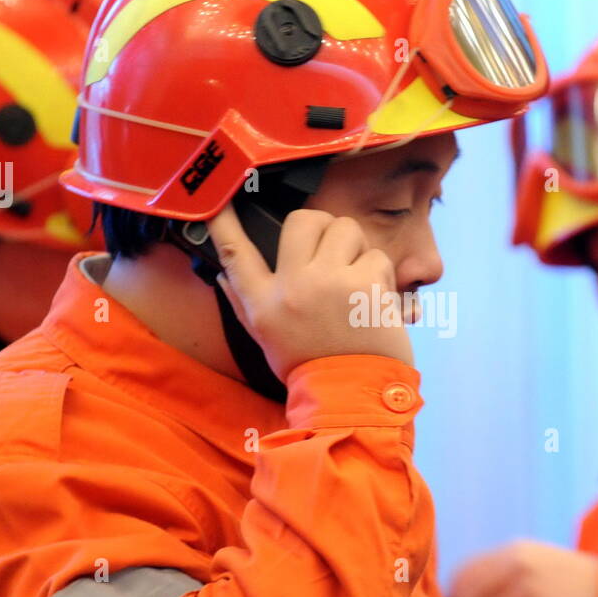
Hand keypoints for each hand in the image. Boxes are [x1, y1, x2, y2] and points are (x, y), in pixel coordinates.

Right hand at [208, 203, 412, 380]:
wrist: (353, 395)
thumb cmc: (310, 365)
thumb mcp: (267, 338)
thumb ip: (243, 302)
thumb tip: (221, 272)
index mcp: (263, 303)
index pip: (234, 252)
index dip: (223, 222)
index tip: (216, 201)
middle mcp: (292, 287)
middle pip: (303, 220)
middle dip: (323, 226)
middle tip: (333, 250)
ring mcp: (329, 282)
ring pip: (346, 229)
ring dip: (356, 248)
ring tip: (356, 280)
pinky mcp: (365, 284)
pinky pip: (375, 255)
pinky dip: (380, 274)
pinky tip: (374, 300)